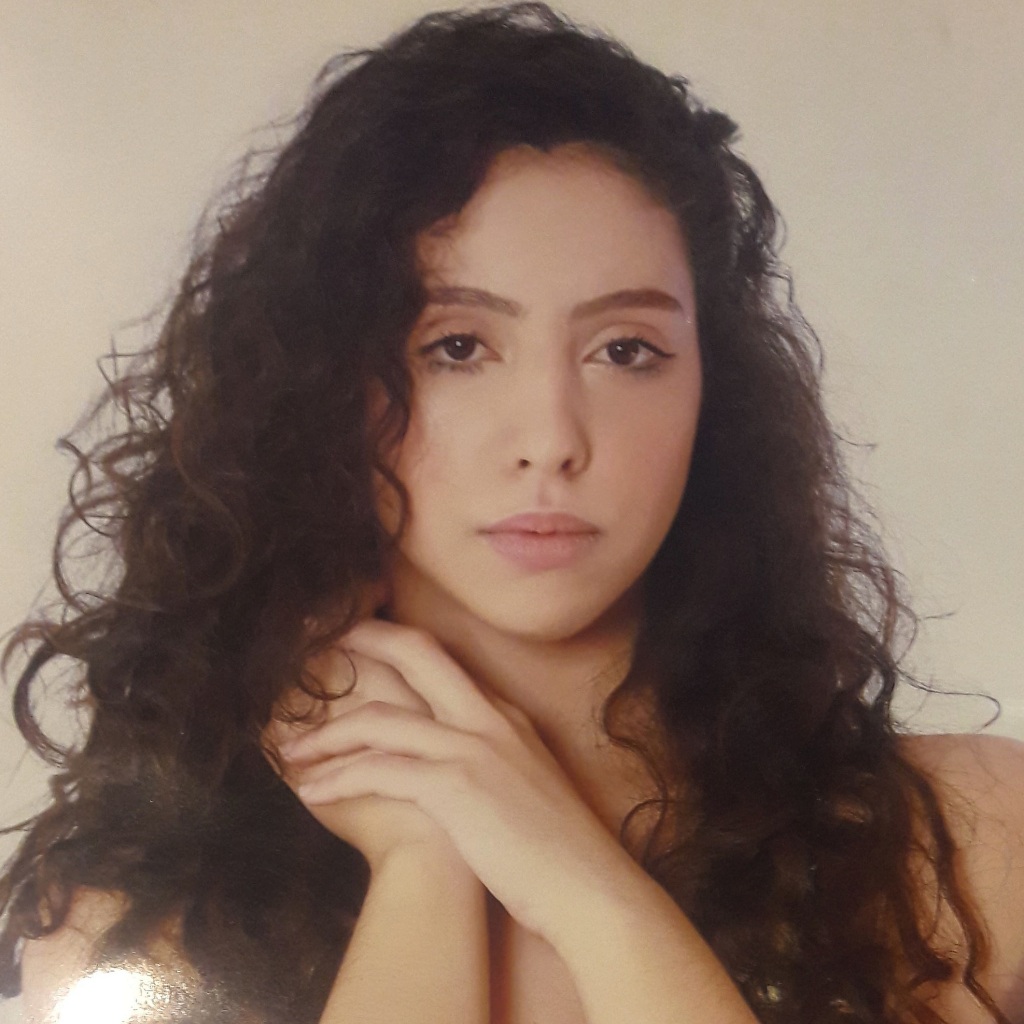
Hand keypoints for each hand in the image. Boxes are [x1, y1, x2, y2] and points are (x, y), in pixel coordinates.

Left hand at [278, 619, 639, 939]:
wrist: (588, 888)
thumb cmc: (555, 850)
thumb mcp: (525, 782)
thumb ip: (492, 758)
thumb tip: (452, 765)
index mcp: (504, 714)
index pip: (441, 660)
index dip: (395, 646)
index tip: (359, 646)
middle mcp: (488, 717)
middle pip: (415, 653)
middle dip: (363, 641)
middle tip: (318, 649)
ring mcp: (472, 748)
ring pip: (380, 719)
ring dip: (327, 735)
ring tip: (291, 752)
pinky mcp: (455, 787)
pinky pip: (379, 771)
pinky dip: (338, 779)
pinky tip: (311, 792)